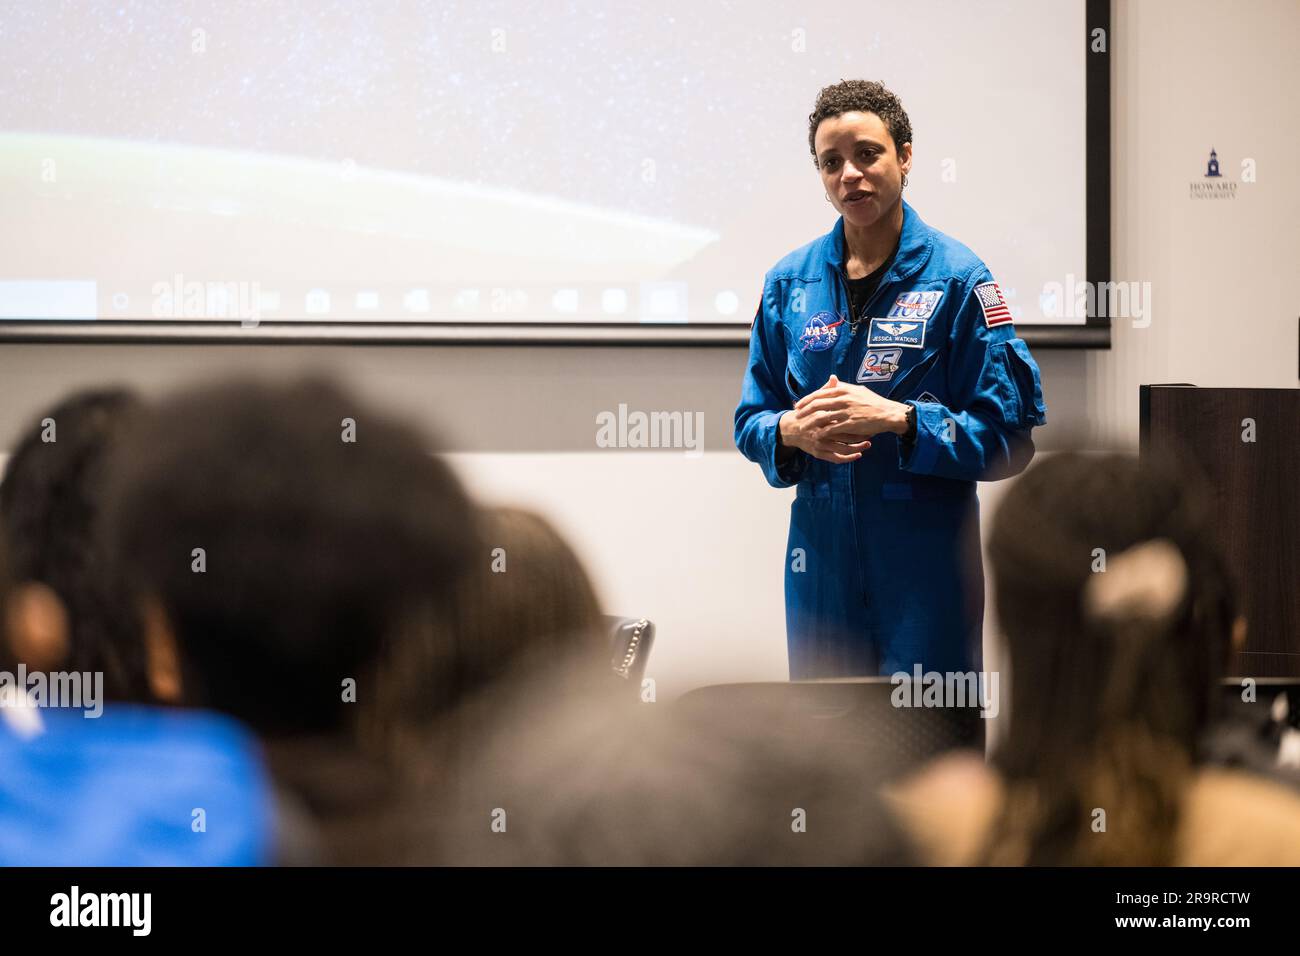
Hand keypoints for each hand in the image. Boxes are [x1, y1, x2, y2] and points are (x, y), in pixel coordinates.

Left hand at [780, 374, 909, 463]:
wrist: (888, 414)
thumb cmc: (873, 402)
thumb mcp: (858, 390)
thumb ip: (843, 386)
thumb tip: (832, 380)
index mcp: (844, 390)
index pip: (820, 393)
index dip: (807, 399)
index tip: (798, 404)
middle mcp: (844, 399)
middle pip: (817, 404)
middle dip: (804, 410)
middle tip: (796, 415)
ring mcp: (847, 411)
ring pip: (822, 416)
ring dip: (810, 422)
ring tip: (802, 427)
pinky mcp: (850, 423)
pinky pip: (832, 428)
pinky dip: (822, 432)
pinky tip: (816, 436)